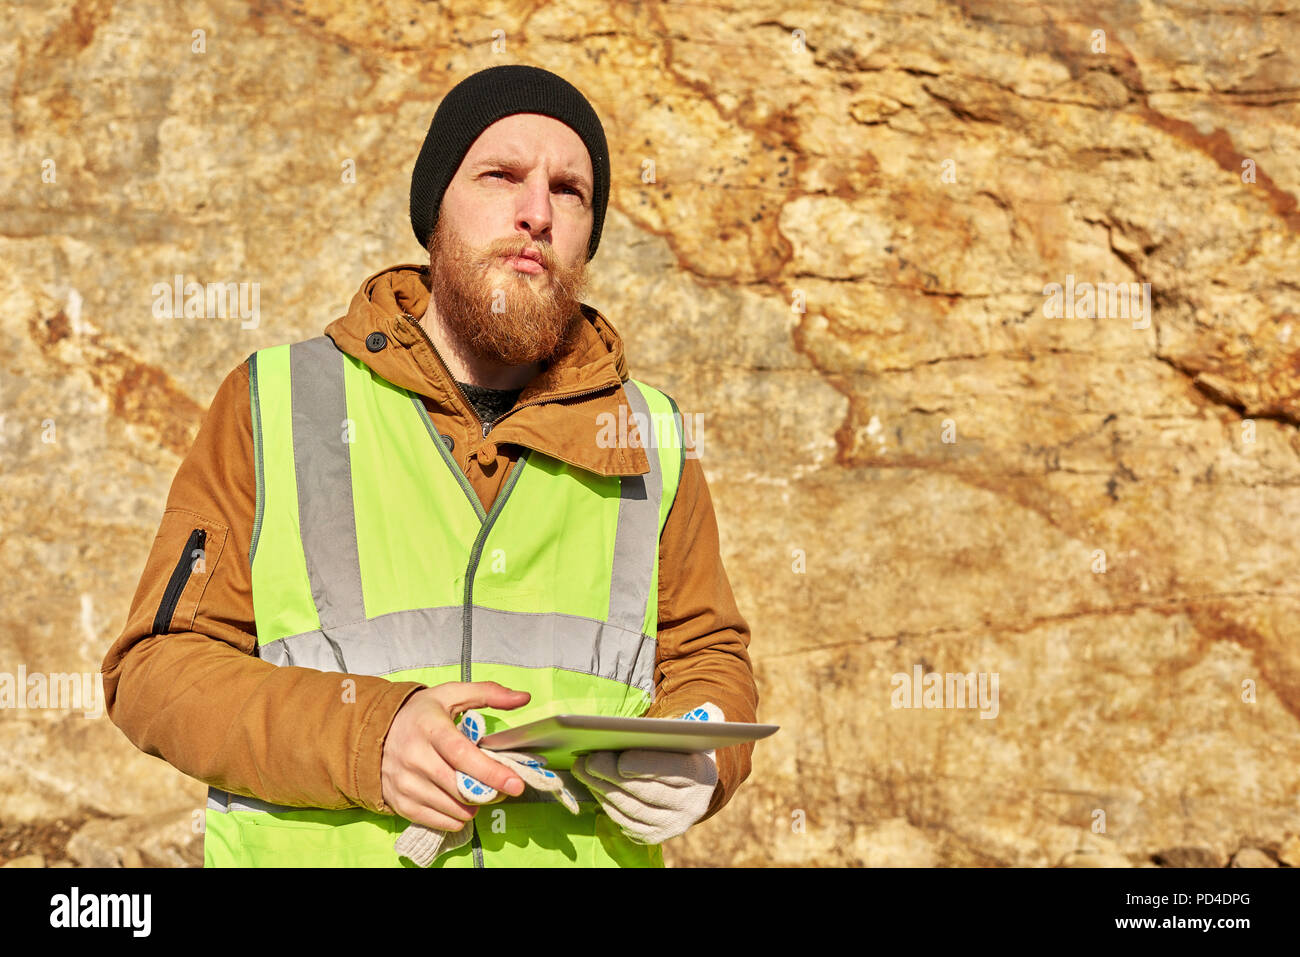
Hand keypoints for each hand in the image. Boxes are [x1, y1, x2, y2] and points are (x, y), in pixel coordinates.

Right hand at [380, 681, 529, 831]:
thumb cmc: (421, 713)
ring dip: (474, 805)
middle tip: (502, 787)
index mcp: (430, 728)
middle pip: (459, 787)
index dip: (490, 772)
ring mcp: (405, 783)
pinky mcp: (400, 802)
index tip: (515, 784)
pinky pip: (438, 822)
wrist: (375, 730)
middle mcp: (414, 757)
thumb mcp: (452, 694)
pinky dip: (457, 818)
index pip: (462, 755)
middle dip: (488, 792)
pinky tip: (460, 804)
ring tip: (478, 792)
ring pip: (452, 808)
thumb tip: (523, 698)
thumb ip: (489, 693)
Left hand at [570, 702, 722, 844]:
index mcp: (701, 774)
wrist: (693, 784)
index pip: (671, 769)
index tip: (620, 759)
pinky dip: (607, 805)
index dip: (644, 765)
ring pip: (632, 809)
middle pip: (645, 792)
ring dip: (602, 789)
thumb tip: (623, 730)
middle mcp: (692, 805)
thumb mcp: (679, 737)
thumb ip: (661, 731)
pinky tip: (594, 787)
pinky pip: (626, 823)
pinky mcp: (657, 836)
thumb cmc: (677, 750)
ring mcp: (674, 824)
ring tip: (583, 770)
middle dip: (612, 775)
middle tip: (588, 760)